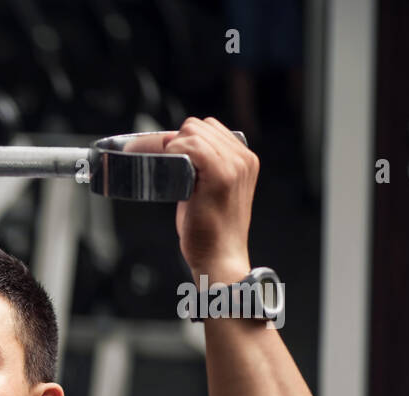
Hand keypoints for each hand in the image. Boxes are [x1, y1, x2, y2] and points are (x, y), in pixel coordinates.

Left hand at [159, 117, 257, 280]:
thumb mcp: (210, 193)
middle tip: (164, 165)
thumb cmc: (211, 231)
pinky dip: (174, 151)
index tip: (169, 158)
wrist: (220, 257)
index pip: (209, 128)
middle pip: (199, 126)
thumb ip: (203, 171)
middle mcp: (244, 158)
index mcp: (245, 160)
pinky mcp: (221, 176)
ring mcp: (235, 165)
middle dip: (176, 140)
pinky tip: (168, 166)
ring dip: (173, 146)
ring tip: (166, 170)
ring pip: (193, 132)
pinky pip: (191, 146)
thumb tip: (176, 153)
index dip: (185, 139)